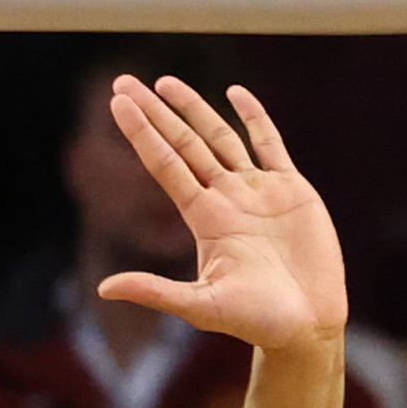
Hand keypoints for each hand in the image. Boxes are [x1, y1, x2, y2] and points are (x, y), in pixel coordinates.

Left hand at [99, 76, 346, 350]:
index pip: (165, 164)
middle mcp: (225, 198)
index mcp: (204, 218)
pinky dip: (254, 118)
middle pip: (184, 143)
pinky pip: (270, 145)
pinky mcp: (292, 190)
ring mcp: (257, 191)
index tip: (117, 104)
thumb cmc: (253, 322)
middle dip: (155, 113)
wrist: (304, 326)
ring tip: (166, 83)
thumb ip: (155, 291)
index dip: (142, 133)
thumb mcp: (200, 305)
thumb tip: (102, 289)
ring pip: (220, 138)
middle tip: (124, 81)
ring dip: (194, 109)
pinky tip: (235, 94)